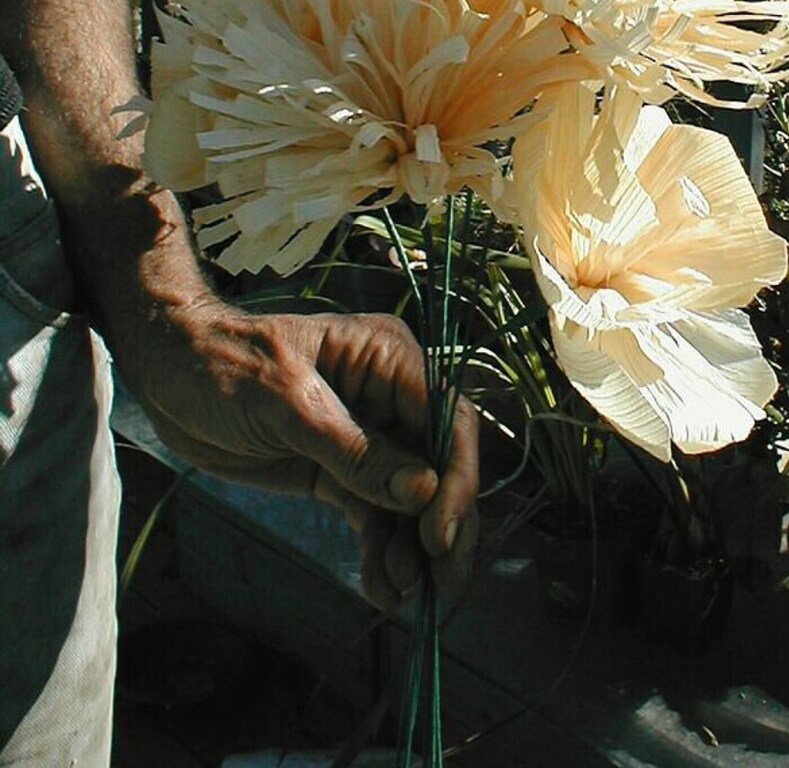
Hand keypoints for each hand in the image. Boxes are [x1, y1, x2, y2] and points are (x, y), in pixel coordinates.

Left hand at [135, 300, 478, 611]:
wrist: (168, 374)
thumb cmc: (223, 364)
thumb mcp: (287, 404)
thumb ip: (355, 449)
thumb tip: (423, 491)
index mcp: (387, 358)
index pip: (448, 418)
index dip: (457, 477)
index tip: (441, 535)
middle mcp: (389, 396)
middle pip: (441, 464)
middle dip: (445, 526)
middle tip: (440, 586)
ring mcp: (368, 436)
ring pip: (412, 499)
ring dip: (412, 549)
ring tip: (402, 593)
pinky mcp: (340, 471)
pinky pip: (375, 515)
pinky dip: (382, 552)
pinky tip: (381, 588)